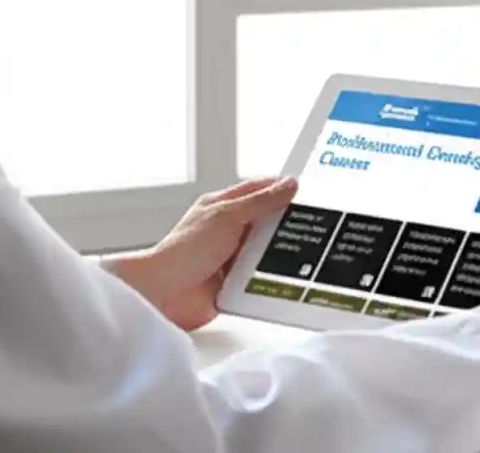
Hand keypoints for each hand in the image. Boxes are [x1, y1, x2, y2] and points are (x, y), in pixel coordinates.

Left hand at [109, 177, 297, 329]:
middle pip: (265, 222)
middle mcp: (227, 231)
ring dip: (281, 254)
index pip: (257, 190)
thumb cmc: (185, 251)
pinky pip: (261, 278)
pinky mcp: (234, 283)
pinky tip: (290, 279)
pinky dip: (273, 279)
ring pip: (266, 251)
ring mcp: (230, 257)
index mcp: (221, 207)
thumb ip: (261, 201)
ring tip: (310, 252)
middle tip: (316, 223)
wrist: (164, 294)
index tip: (306, 191)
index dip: (280, 188)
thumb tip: (289, 184)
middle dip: (286, 223)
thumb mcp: (228, 217)